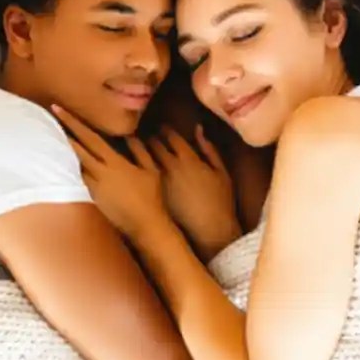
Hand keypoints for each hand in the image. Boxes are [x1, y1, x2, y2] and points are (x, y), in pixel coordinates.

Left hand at [52, 105, 169, 240]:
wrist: (146, 225)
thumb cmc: (152, 197)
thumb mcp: (151, 170)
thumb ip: (140, 151)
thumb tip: (131, 136)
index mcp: (115, 162)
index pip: (90, 138)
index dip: (74, 122)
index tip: (59, 109)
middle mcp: (101, 173)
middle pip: (76, 149)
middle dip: (62, 132)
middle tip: (48, 117)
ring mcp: (94, 188)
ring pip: (74, 166)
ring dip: (64, 153)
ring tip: (53, 140)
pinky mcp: (91, 201)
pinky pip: (78, 182)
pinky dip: (71, 172)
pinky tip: (63, 167)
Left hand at [150, 126, 241, 261]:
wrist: (210, 231)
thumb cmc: (220, 201)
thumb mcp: (221, 171)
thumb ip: (209, 148)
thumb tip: (198, 129)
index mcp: (188, 159)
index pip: (170, 135)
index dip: (165, 130)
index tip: (163, 129)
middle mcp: (171, 167)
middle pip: (153, 144)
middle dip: (150, 139)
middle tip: (148, 137)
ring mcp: (159, 182)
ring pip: (143, 160)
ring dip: (140, 153)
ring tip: (139, 152)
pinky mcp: (152, 196)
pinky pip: (141, 177)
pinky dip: (139, 172)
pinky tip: (139, 173)